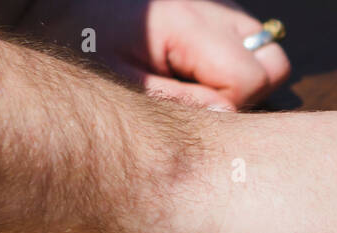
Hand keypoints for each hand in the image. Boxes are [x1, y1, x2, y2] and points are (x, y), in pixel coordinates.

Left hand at [21, 0, 289, 108]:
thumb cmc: (84, 41)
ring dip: (244, 76)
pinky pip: (249, 42)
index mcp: (186, 23)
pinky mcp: (216, 8)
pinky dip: (232, 60)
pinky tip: (193, 67)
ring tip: (197, 83)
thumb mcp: (119, 82)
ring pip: (267, 51)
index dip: (231, 105)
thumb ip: (174, 102)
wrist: (61, 2)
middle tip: (203, 99)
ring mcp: (218, 5)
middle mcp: (212, 7)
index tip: (191, 107)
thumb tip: (227, 117)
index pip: (250, 77)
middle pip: (274, 62)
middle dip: (249, 91)